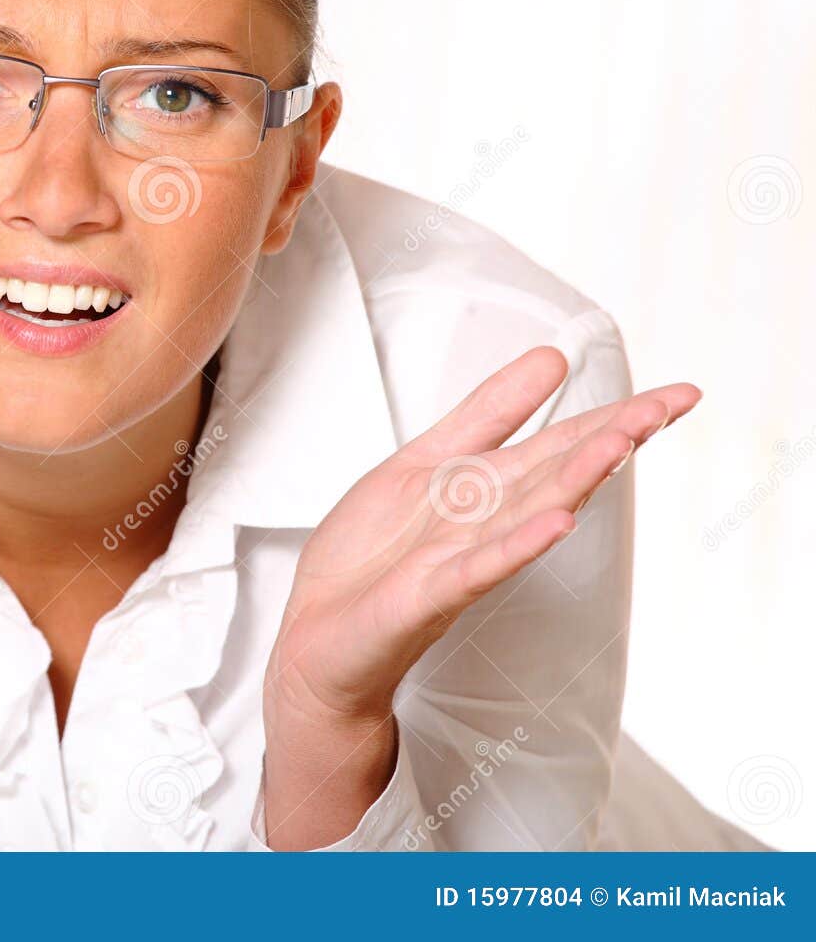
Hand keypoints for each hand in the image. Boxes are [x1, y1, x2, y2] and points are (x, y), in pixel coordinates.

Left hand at [265, 344, 699, 725]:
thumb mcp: (421, 463)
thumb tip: (552, 359)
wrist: (318, 639)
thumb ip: (486, 416)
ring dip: (575, 479)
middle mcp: (484, 523)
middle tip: (671, 405)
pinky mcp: (428, 595)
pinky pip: (479, 568)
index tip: (679, 394)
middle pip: (557, 472)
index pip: (559, 444)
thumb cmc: (369, 560)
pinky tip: (555, 525)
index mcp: (482, 489)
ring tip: (621, 441)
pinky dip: (516, 546)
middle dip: (612, 437)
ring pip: (528, 513)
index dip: (614, 416)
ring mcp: (460, 559)